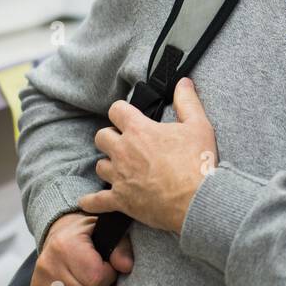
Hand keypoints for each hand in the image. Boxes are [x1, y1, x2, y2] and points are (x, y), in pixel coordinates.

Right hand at [29, 212, 133, 285]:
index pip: (95, 277)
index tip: (110, 268)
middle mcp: (48, 263)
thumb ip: (121, 248)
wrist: (61, 234)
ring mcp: (40, 281)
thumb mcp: (107, 232)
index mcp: (65, 244)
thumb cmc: (89, 235)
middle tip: (106, 281)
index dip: (110, 276)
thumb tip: (126, 267)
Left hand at [78, 77, 217, 234]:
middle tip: (124, 142)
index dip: (122, 111)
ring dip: (108, 165)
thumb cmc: (198, 163)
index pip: (116, 110)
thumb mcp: (199, 126)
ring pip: (99, 166)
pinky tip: (87, 202)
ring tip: (119, 168)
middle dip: (111, 137)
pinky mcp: (121, 200)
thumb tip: (183, 83)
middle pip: (101, 137)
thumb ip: (187, 102)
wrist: (197, 200)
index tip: (128, 116)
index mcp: (139, 130)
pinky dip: (91, 202)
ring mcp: (120, 177)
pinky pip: (96, 201)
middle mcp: (124, 151)